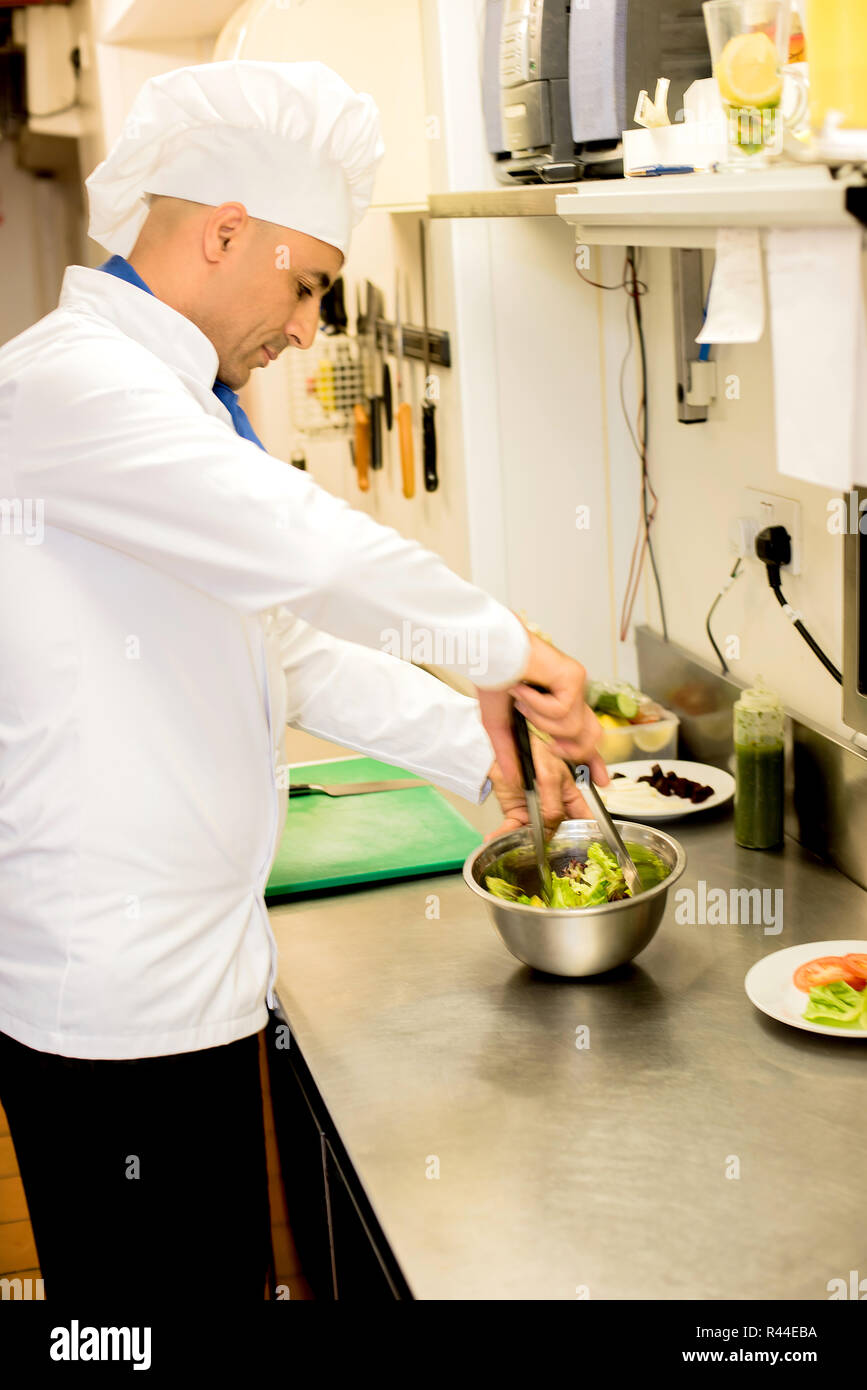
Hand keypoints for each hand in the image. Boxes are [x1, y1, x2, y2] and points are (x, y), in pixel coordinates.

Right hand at [476, 630, 607, 789]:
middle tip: (553, 748)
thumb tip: (513, 778)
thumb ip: (508, 752)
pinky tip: (524, 689)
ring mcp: (575, 687)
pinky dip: (538, 705)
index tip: (600, 780)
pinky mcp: (574, 677)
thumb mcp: (499, 724)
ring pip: (572, 727)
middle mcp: (572, 698)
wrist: (490, 652)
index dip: (594, 759)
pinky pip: (563, 709)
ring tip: (522, 701)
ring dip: (541, 721)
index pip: (585, 737)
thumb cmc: (494, 678)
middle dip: (574, 750)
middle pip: (593, 735)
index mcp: (559, 708)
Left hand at [484, 737, 595, 842]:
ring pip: (535, 835)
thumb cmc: (534, 749)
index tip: (584, 852)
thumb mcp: (550, 777)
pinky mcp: (516, 813)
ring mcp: (535, 811)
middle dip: (554, 846)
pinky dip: (502, 835)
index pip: (584, 820)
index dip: (586, 836)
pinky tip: (494, 839)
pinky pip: (511, 828)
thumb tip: (552, 829)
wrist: (502, 746)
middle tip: (548, 857)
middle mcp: (554, 806)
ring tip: (520, 852)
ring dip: (527, 844)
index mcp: (570, 796)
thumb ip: (554, 805)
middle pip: (559, 833)